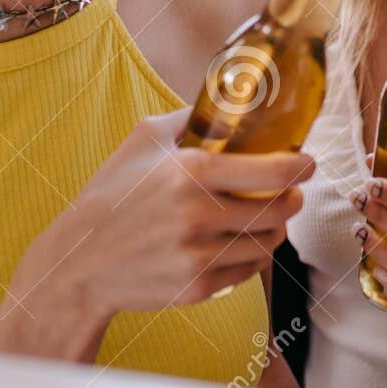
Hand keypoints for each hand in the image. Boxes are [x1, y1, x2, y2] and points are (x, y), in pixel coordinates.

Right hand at [0, 108, 314, 360]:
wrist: (78, 263)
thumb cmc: (111, 194)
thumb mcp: (143, 140)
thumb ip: (190, 118)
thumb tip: (230, 100)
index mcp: (190, 172)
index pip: (272, 171)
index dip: (301, 167)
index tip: (308, 163)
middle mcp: (198, 214)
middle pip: (280, 209)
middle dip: (293, 199)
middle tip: (290, 192)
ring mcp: (198, 255)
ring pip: (268, 243)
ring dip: (273, 230)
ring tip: (262, 219)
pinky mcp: (197, 287)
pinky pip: (247, 271)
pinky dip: (249, 257)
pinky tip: (235, 244)